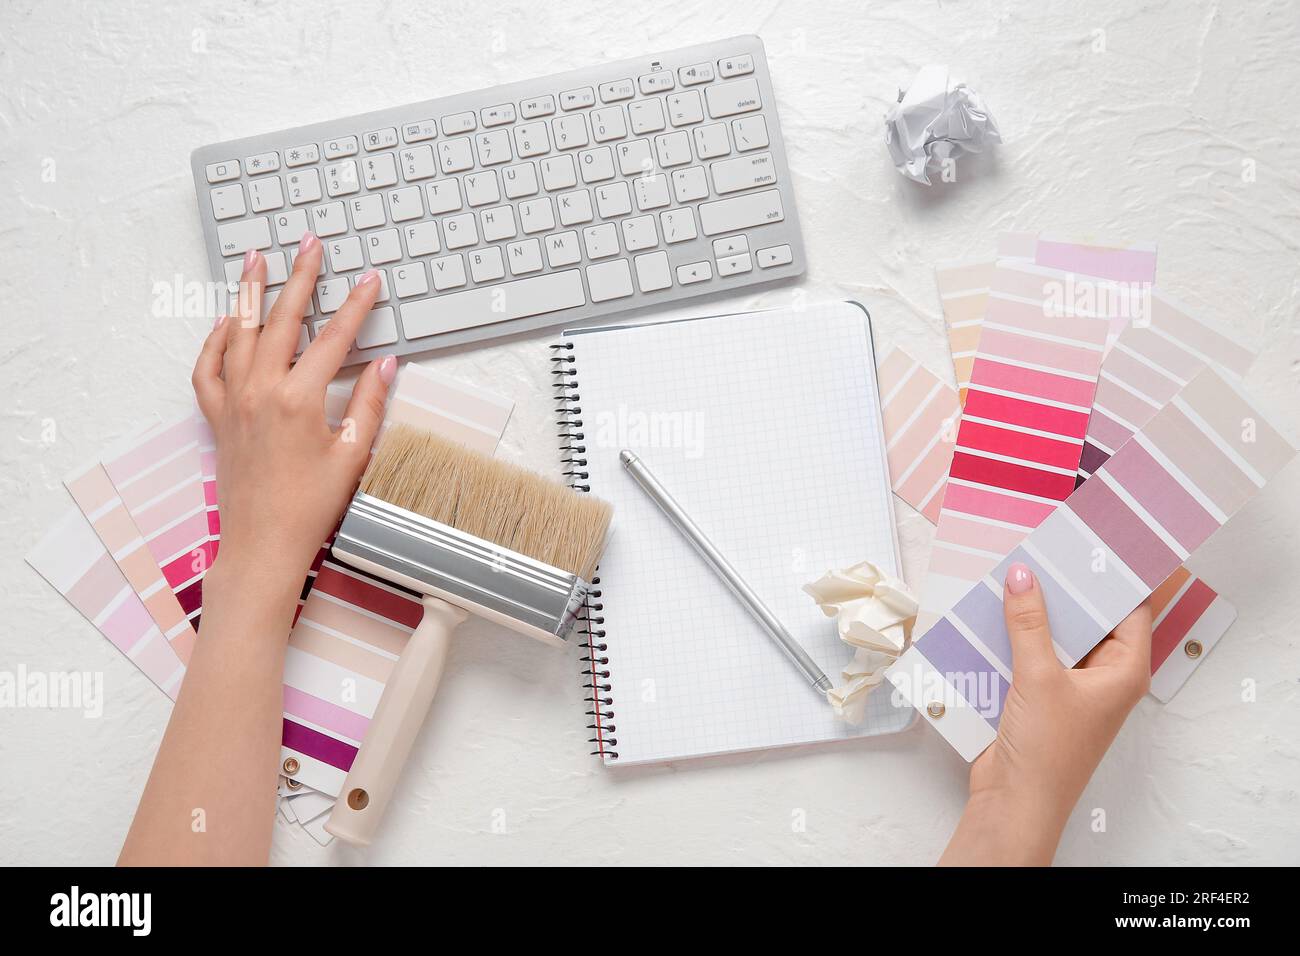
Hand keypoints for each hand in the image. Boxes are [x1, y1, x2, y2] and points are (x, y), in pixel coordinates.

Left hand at [192, 236, 396, 586]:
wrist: (263, 545)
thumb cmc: (311, 508)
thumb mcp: (353, 456)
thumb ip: (370, 405)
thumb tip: (387, 365)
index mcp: (300, 400)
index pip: (335, 339)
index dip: (357, 306)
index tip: (370, 280)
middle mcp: (261, 392)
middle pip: (283, 319)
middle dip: (300, 277)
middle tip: (310, 243)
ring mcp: (235, 402)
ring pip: (240, 332)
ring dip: (251, 293)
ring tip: (257, 259)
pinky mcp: (219, 418)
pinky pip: (209, 368)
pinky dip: (216, 340)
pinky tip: (228, 321)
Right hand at [940, 562, 1151, 864]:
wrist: (1015, 801)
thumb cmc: (1048, 751)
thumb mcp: (1039, 676)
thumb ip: (1029, 623)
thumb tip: (1025, 577)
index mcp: (1125, 671)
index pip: (1130, 609)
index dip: (1113, 577)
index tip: (1094, 543)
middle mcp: (1103, 677)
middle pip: (1090, 619)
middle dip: (1065, 590)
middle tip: (1044, 550)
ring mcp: (1072, 687)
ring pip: (1057, 635)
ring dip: (1035, 613)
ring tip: (1013, 574)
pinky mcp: (1041, 697)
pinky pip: (1032, 654)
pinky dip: (1016, 636)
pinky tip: (993, 613)